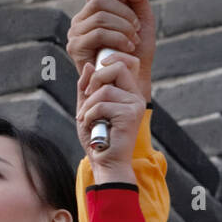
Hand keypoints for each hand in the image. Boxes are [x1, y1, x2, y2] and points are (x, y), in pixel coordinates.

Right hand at [67, 0, 155, 103]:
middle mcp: (81, 19)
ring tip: (133, 41)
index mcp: (95, 9)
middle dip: (125, 13)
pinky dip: (118, 38)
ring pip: (100, 16)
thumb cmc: (137, 52)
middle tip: (136, 29)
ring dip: (124, 28)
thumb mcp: (144, 21)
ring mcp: (75, 33)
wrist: (134, 81)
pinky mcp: (76, 48)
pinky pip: (98, 33)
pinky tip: (127, 48)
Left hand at [76, 53, 144, 183]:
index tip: (96, 68)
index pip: (127, 63)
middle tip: (87, 96)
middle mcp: (135, 96)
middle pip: (117, 68)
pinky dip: (90, 115)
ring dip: (88, 106)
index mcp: (128, 93)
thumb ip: (87, 87)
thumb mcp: (87, 107)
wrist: (105, 162)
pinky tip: (91, 126)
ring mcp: (135, 105)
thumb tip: (89, 65)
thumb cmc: (97, 137)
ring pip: (104, 90)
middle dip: (95, 79)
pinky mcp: (129, 115)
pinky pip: (102, 105)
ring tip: (86, 119)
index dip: (112, 58)